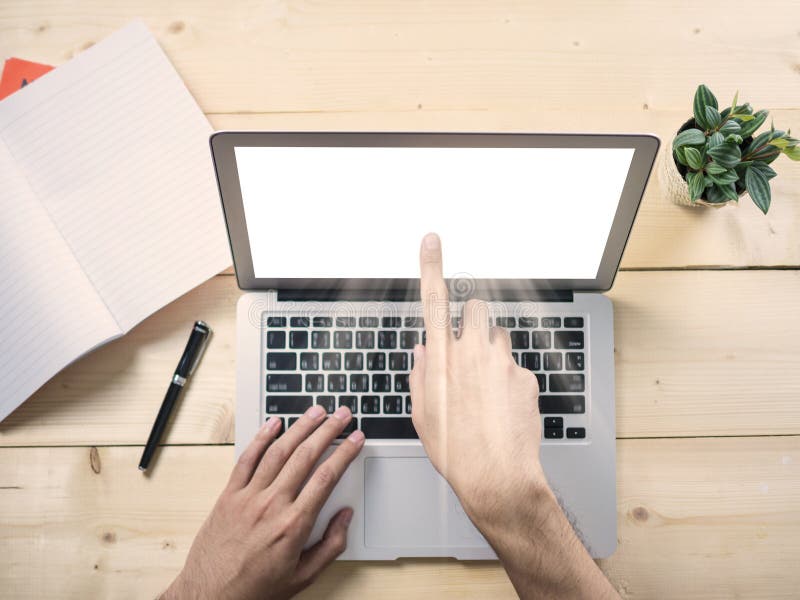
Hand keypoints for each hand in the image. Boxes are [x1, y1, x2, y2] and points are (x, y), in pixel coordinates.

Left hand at [163, 405, 364, 599]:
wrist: (210, 597)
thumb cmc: (256, 589)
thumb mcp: (303, 577)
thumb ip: (331, 545)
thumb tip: (345, 516)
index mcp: (294, 525)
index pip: (327, 477)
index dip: (346, 453)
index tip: (357, 439)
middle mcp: (272, 505)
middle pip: (306, 456)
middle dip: (328, 431)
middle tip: (342, 415)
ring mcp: (248, 497)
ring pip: (278, 451)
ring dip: (299, 427)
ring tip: (315, 411)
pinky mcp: (228, 496)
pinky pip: (247, 459)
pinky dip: (261, 438)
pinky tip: (274, 423)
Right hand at [409, 233, 618, 599]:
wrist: (496, 477)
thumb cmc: (456, 450)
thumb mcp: (422, 414)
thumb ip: (421, 375)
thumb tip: (423, 351)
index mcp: (441, 359)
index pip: (433, 300)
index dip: (432, 265)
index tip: (432, 240)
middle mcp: (472, 352)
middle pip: (478, 307)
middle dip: (475, 318)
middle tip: (472, 345)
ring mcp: (502, 362)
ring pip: (499, 336)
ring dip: (493, 351)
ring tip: (487, 389)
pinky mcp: (525, 376)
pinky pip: (516, 365)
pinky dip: (510, 379)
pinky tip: (503, 407)